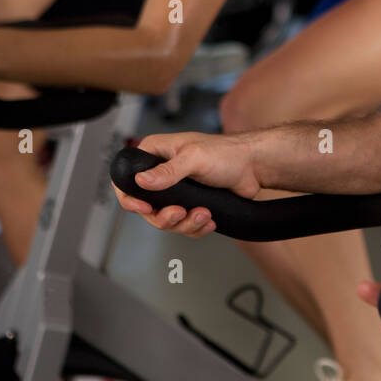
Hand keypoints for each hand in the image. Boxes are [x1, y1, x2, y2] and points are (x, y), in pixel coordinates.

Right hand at [111, 131, 264, 238]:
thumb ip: (168, 171)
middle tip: (179, 213)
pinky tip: (209, 220)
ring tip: (203, 214)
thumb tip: (141, 181)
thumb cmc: (227, 153)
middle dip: (164, 217)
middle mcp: (162, 174)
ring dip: (185, 223)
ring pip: (166, 220)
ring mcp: (176, 192)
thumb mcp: (195, 158)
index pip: (126, 180)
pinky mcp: (191, 205)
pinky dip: (196, 227)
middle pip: (146, 208)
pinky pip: (184, 225)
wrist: (253, 167)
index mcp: (156, 154)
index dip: (130, 198)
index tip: (144, 208)